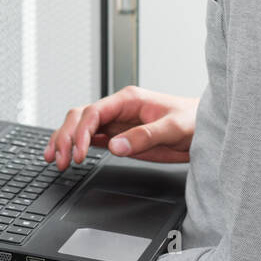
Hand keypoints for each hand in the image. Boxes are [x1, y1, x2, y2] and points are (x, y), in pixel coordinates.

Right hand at [44, 85, 197, 170]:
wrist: (205, 128)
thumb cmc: (193, 120)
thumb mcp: (173, 127)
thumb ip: (144, 136)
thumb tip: (114, 146)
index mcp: (128, 100)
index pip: (94, 112)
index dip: (80, 132)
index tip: (77, 153)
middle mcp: (119, 108)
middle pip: (80, 117)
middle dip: (66, 137)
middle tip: (60, 160)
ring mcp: (117, 122)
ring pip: (81, 126)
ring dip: (65, 140)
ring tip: (54, 159)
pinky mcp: (119, 135)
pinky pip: (91, 137)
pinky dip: (76, 146)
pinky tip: (66, 155)